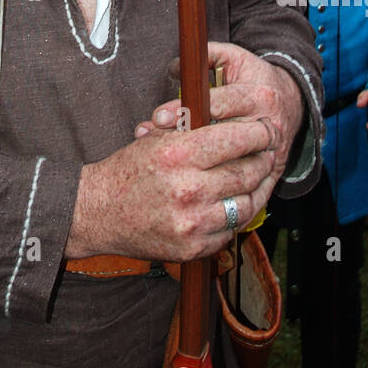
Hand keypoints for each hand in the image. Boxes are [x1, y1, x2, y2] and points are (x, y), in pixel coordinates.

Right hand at [68, 117, 276, 263]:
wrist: (100, 212)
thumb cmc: (129, 171)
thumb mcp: (156, 139)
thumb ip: (192, 129)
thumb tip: (234, 120)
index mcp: (178, 155)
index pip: (234, 140)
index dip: (258, 134)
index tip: (266, 130)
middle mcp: (187, 189)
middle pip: (246, 173)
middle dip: (263, 160)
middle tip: (268, 152)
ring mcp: (192, 222)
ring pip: (245, 205)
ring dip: (257, 190)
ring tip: (258, 178)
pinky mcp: (193, 247)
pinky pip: (230, 231)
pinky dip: (235, 217)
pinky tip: (234, 204)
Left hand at [136, 42, 304, 181]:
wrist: (292, 102)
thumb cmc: (254, 79)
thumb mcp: (235, 58)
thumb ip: (207, 56)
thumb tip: (176, 68)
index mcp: (256, 96)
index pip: (217, 104)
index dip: (186, 110)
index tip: (159, 116)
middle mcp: (265, 125)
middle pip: (222, 138)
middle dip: (187, 142)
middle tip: (155, 144)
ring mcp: (270, 152)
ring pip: (232, 166)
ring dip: (201, 170)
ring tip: (171, 170)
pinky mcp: (271, 173)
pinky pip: (247, 189)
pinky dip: (222, 193)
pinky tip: (196, 192)